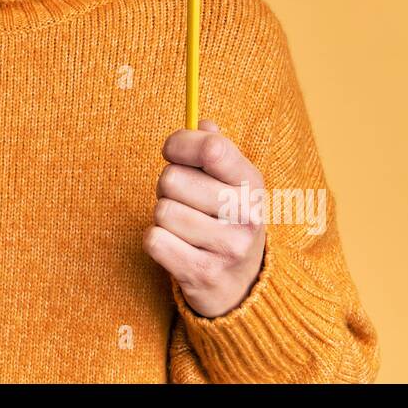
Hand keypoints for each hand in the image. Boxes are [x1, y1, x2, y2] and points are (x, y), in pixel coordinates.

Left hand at [143, 119, 266, 318]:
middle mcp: (247, 215)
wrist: (242, 286)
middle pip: (172, 179)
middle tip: (183, 200)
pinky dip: (157, 241)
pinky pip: (154, 240)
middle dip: (167, 187)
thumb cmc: (225, 220)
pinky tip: (177, 247)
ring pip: (161, 211)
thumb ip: (215, 148)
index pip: (211, 148)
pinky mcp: (203, 274)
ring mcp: (228, 248)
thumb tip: (201, 122)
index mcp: (252, 183)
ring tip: (184, 226)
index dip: (180, 144)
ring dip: (164, 217)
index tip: (173, 152)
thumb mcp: (231, 182)